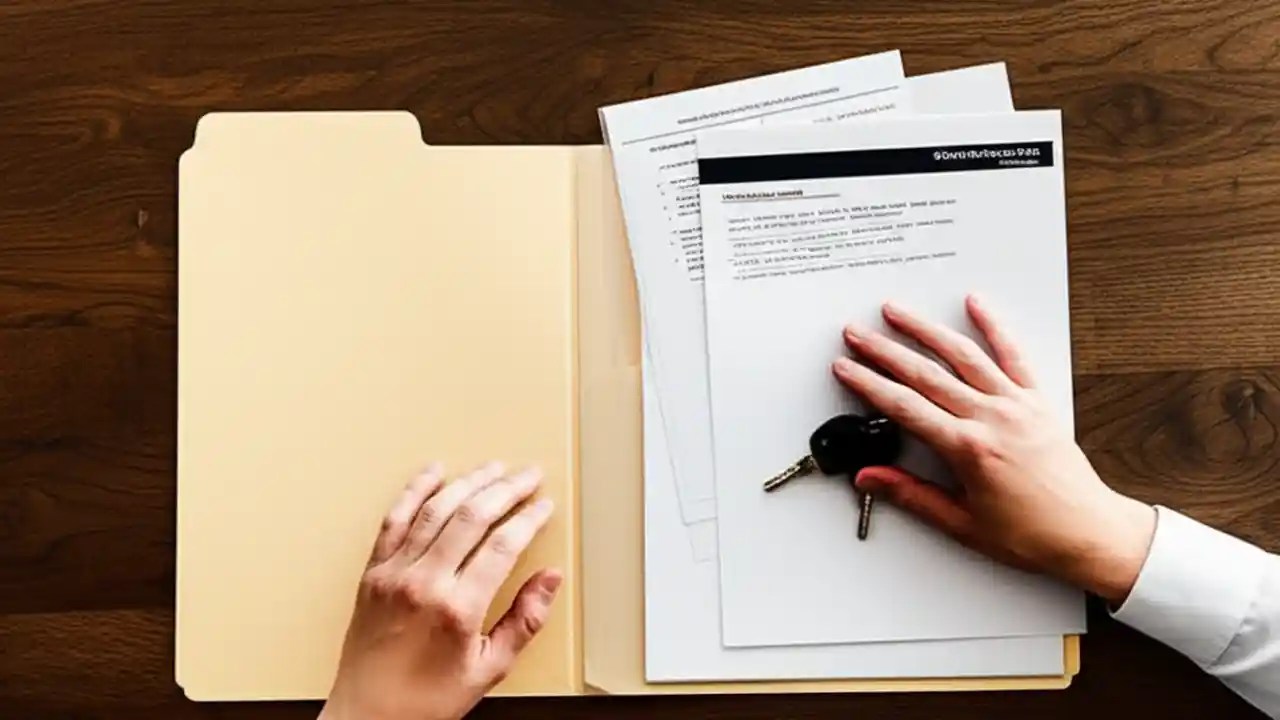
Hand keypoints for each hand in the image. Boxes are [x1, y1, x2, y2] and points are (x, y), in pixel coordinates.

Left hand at [320, 462, 560, 719]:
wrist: (368, 716)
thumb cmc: (425, 701)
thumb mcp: (489, 669)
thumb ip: (525, 621)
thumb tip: (549, 581)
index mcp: (457, 609)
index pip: (502, 545)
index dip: (529, 519)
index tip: (544, 507)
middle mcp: (423, 583)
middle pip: (472, 516)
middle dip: (506, 489)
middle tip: (528, 476)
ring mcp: (394, 573)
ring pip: (436, 509)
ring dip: (468, 482)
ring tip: (492, 468)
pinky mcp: (373, 572)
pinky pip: (394, 519)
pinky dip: (414, 490)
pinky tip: (432, 473)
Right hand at [833, 295, 1155, 603]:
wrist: (1089, 533)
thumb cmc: (1033, 534)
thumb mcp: (962, 524)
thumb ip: (911, 495)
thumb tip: (870, 478)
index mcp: (969, 449)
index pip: (904, 407)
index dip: (868, 384)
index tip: (846, 368)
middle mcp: (991, 418)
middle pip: (925, 374)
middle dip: (884, 350)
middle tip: (856, 333)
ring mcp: (1015, 405)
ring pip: (962, 355)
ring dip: (925, 329)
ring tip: (897, 311)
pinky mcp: (1037, 401)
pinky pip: (1013, 354)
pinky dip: (994, 326)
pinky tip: (976, 305)